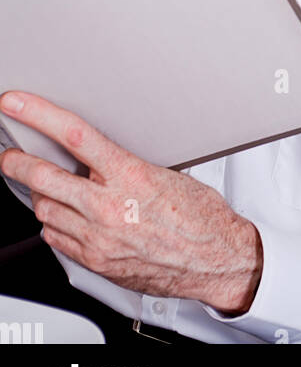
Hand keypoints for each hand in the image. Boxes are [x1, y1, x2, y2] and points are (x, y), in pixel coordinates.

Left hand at [0, 92, 262, 315]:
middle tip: (10, 155)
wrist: (214, 260)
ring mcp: (98, 238)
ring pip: (46, 210)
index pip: (74, 136)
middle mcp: (108, 208)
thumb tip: (102, 154)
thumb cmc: (200, 217)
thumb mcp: (166, 174)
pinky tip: (64, 217)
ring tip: (47, 187)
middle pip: (45, 178)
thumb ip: (126, 167)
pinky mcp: (95, 262)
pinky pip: (57, 239)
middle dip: (18, 164)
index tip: (18, 104)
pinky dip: (54, 224)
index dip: (39, 115)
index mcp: (129, 176)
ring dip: (41, 196)